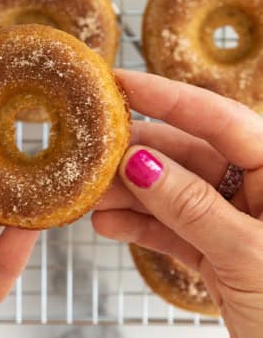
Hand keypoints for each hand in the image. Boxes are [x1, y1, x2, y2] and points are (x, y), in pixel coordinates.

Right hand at [92, 70, 262, 337]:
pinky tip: (109, 225)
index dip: (166, 97)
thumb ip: (190, 205)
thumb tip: (140, 162)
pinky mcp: (217, 250)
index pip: (219, 118)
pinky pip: (170, 227)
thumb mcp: (244, 255)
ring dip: (129, 195)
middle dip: (135, 157)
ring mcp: (235, 220)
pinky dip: (139, 226)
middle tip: (92, 154)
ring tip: (90, 196)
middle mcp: (258, 190)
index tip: (121, 82)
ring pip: (172, 193)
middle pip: (186, 157)